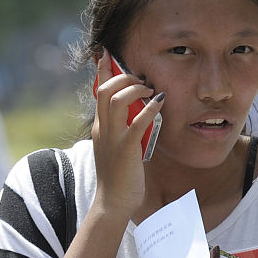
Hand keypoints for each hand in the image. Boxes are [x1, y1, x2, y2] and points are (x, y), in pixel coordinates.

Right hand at [91, 51, 162, 220]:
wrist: (112, 203)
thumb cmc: (119, 178)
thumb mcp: (118, 149)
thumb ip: (124, 132)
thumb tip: (139, 118)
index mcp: (100, 128)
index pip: (98, 92)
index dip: (103, 71)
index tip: (108, 54)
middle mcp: (102, 129)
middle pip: (105, 90)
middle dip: (122, 76)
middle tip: (140, 77)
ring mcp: (112, 138)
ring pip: (115, 100)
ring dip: (134, 89)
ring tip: (149, 88)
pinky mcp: (126, 150)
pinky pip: (136, 123)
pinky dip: (149, 109)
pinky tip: (159, 102)